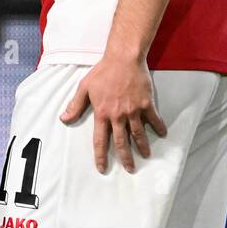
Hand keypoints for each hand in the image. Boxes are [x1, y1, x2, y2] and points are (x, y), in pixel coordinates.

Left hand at [60, 53, 166, 173]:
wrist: (123, 58)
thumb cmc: (103, 71)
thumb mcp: (85, 87)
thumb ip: (75, 105)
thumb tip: (64, 119)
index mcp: (102, 113)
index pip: (100, 140)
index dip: (101, 156)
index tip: (102, 168)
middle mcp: (118, 115)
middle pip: (122, 142)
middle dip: (125, 158)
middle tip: (130, 169)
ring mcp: (133, 110)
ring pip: (138, 134)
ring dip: (142, 147)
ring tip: (146, 156)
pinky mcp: (145, 103)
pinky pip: (153, 119)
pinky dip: (158, 127)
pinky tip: (163, 134)